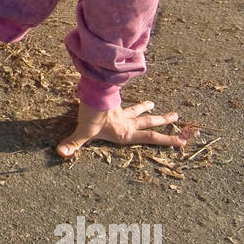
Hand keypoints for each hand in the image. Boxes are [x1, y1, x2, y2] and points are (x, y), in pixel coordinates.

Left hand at [56, 100, 192, 157]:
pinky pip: (125, 102)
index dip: (167, 141)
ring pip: (138, 111)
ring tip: (154, 104)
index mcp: (125, 133)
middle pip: (149, 123)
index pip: (150, 138)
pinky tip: (129, 98)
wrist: (95, 91)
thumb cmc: (91, 114)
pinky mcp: (116, 102)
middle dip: (163, 122)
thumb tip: (60, 153)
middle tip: (177, 118)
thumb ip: (72, 144)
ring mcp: (121, 112)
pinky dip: (131, 101)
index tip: (182, 141)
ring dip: (146, 108)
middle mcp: (127, 123)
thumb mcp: (82, 132)